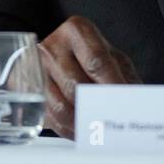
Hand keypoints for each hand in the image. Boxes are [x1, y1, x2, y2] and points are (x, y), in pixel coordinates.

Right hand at [37, 16, 140, 139]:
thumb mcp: (112, 58)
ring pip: (61, 105)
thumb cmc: (91, 57)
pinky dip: (70, 130)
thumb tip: (136, 104)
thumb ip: (124, 78)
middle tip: (114, 124)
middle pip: (76, 86)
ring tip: (100, 132)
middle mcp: (52, 46)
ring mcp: (36, 69)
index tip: (126, 105)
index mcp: (77, 30)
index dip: (113, 86)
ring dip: (83, 124)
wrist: (58, 53)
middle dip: (97, 109)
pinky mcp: (28, 91)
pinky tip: (83, 132)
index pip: (96, 61)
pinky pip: (50, 117)